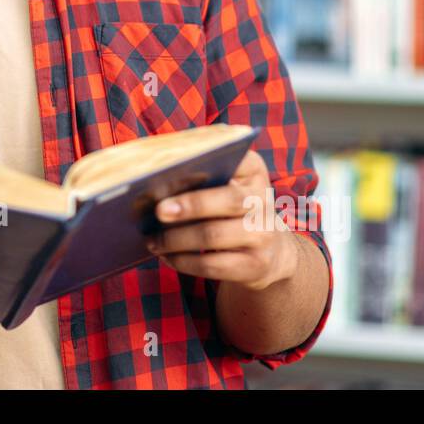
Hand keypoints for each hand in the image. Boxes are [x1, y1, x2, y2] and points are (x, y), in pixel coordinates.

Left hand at [144, 149, 296, 290]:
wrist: (271, 251)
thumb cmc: (232, 210)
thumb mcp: (228, 186)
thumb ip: (201, 176)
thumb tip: (156, 182)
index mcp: (254, 170)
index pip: (238, 158)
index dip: (212, 160)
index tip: (178, 166)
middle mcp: (264, 200)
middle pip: (229, 200)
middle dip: (190, 205)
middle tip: (159, 211)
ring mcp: (263, 235)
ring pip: (213, 236)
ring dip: (176, 239)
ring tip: (152, 240)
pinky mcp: (255, 265)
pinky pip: (212, 264)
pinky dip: (183, 261)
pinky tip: (166, 256)